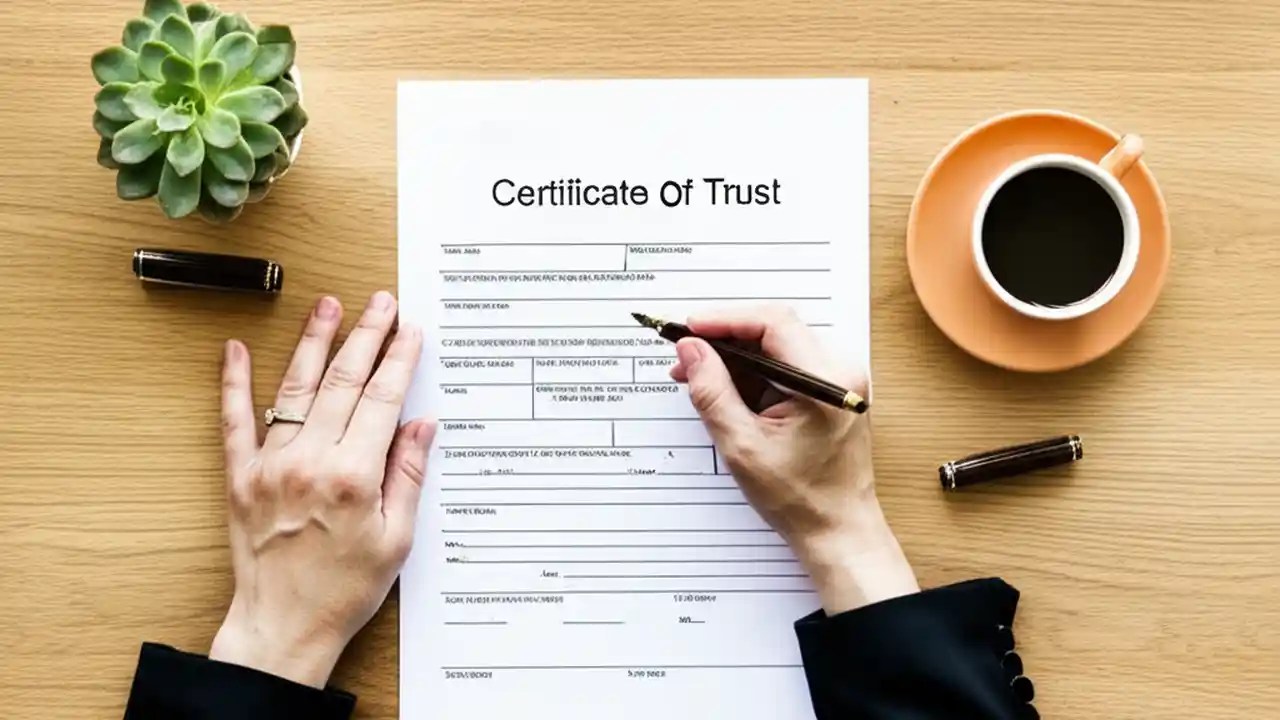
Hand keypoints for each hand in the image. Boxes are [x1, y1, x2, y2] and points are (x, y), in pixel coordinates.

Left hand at [210, 292, 435, 687]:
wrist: (283, 627)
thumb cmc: (344, 590)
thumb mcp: (396, 539)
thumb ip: (407, 476)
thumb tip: (422, 424)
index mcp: (353, 478)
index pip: (383, 400)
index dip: (399, 359)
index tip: (411, 331)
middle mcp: (310, 462)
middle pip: (344, 383)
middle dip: (366, 336)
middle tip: (380, 303)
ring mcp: (270, 466)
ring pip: (296, 389)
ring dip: (314, 343)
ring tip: (327, 306)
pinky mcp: (240, 477)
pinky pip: (236, 420)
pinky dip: (236, 383)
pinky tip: (239, 350)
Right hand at [670, 305, 917, 613]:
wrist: (838, 531)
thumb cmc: (801, 499)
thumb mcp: (742, 445)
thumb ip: (712, 391)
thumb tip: (690, 351)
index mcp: (826, 380)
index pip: (772, 323)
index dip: (724, 320)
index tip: (689, 329)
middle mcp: (839, 371)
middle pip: (773, 329)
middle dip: (724, 339)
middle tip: (685, 356)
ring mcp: (836, 380)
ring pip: (775, 346)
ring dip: (735, 357)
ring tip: (697, 377)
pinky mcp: (828, 391)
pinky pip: (783, 366)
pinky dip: (751, 373)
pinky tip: (724, 390)